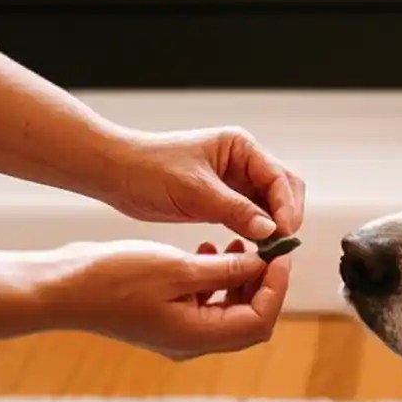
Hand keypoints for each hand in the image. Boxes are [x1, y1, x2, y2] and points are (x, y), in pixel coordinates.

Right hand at [44, 239, 289, 359]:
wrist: (63, 288)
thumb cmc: (115, 278)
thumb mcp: (178, 268)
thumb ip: (225, 269)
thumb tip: (262, 264)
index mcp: (199, 337)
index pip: (259, 321)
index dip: (276, 287)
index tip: (281, 255)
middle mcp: (193, 342)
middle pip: (249, 318)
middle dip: (263, 283)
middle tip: (267, 248)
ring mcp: (179, 333)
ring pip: (228, 309)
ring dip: (240, 278)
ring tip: (239, 244)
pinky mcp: (166, 319)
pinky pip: (204, 303)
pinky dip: (215, 279)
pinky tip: (208, 249)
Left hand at [105, 128, 305, 240]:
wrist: (116, 174)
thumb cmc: (149, 170)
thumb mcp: (194, 190)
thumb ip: (235, 210)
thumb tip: (270, 231)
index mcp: (241, 147)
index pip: (279, 178)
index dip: (286, 207)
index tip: (283, 235)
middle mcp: (243, 162)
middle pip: (283, 191)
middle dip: (286, 218)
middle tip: (280, 247)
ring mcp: (234, 182)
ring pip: (269, 207)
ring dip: (272, 229)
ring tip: (268, 254)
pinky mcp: (223, 201)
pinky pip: (251, 219)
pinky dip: (255, 234)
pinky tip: (253, 252)